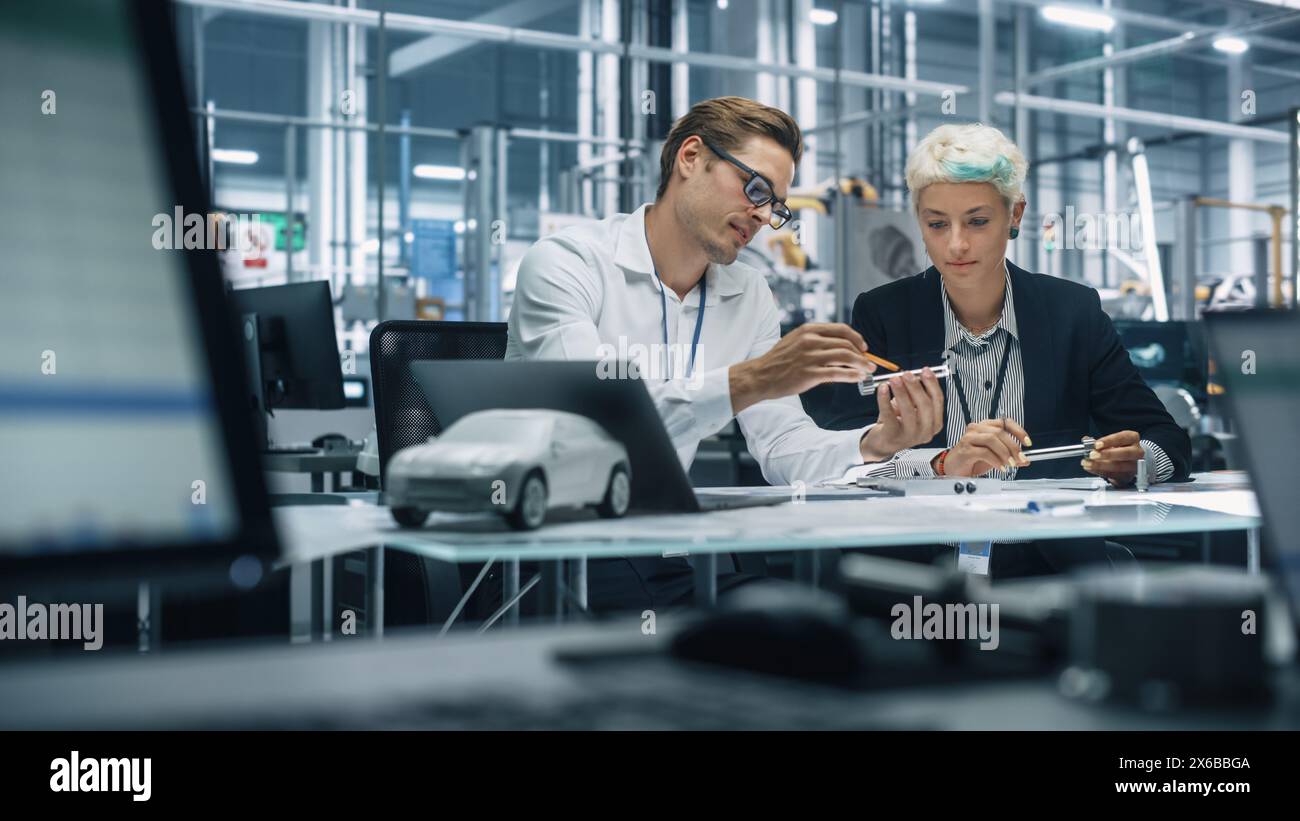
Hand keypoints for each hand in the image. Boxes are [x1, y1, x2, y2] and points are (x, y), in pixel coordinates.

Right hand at [729, 323, 873, 413]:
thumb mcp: (795, 342)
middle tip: (870, 363)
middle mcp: (810, 340)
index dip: (857, 338)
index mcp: (808, 330)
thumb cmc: (778, 361)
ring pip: (845, 357)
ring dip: (861, 364)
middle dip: (863, 354)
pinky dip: (852, 375)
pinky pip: (838, 373)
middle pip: (846, 344)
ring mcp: (810, 357)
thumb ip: (816, 341)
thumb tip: (841, 349)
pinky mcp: (809, 373)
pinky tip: (857, 378)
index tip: (864, 347)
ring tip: (867, 371)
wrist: (760, 376)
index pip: (841, 330)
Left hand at [859, 368, 943, 461]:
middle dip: (916, 387)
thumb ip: (915, 394)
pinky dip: (885, 400)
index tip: (925, 371)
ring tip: (894, 379)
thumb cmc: (898, 423)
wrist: (883, 443)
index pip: (938, 401)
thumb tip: (915, 375)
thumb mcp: (911, 408)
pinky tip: (883, 389)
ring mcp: (910, 436)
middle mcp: (926, 431)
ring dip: (901, 392)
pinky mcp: (893, 436)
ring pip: (909, 411)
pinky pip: (889, 415)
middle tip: (907, 374)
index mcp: (934, 423)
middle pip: (925, 405)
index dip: (932, 384)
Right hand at [939, 419, 1031, 476]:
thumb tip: (1024, 460)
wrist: (953, 469)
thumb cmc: (971, 460)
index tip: (1028, 442)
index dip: (1019, 431)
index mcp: (985, 426)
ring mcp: (969, 438)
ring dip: (1005, 453)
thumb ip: (1009, 456)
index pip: (1005, 422)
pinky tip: (1001, 467)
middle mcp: (976, 429)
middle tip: (1020, 458)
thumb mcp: (994, 457)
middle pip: (1000, 432)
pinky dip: (996, 461)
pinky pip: (984, 452)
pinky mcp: (965, 449)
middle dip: (1013, 446)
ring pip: (992, 439)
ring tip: (1011, 464)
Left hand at [1081, 430, 1144, 486]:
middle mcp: (1136, 451)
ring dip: (1100, 465)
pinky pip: (1114, 475)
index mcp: (1132, 438)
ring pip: (1119, 466)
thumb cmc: (1118, 448)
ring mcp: (1134, 465)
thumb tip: (1086, 440)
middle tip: (1092, 455)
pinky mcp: (1128, 476)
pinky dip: (1100, 472)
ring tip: (1088, 463)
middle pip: (1124, 453)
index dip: (1109, 441)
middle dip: (1107, 454)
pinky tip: (1091, 468)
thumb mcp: (1110, 441)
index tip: (1097, 444)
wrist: (1126, 462)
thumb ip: (1098, 441)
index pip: (1122, 438)